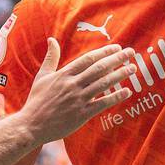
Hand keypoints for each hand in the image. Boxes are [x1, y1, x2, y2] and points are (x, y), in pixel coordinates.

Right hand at [20, 40, 134, 142]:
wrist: (31, 125)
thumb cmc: (37, 101)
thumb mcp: (42, 76)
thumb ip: (51, 58)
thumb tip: (52, 39)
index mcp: (64, 74)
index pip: (88, 59)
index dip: (104, 52)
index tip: (117, 47)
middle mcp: (73, 85)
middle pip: (99, 68)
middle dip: (117, 59)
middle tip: (131, 53)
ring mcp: (78, 99)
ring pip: (103, 84)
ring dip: (120, 75)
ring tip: (132, 68)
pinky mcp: (82, 114)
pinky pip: (102, 103)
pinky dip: (115, 97)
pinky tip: (127, 91)